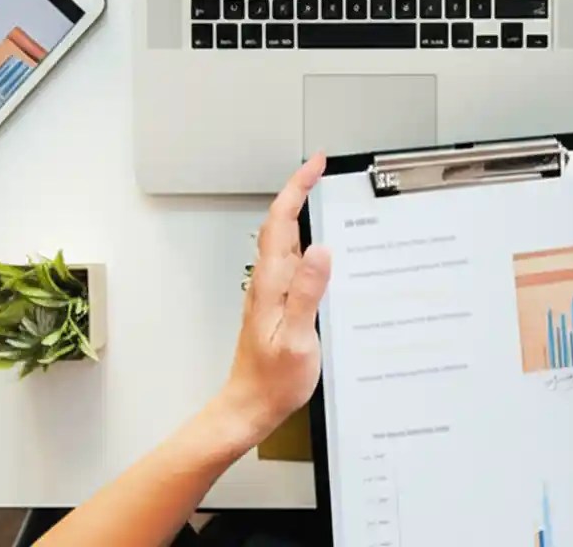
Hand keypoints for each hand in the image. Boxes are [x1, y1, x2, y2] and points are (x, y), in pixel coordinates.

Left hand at [220, 154, 332, 444]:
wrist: (249, 406)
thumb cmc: (271, 381)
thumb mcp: (297, 338)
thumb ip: (307, 293)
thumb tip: (320, 251)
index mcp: (271, 284)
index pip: (281, 222)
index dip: (297, 188)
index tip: (314, 165)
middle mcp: (267, 282)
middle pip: (282, 224)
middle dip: (300, 191)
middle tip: (321, 171)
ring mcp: (271, 293)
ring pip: (286, 241)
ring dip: (302, 214)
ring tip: (323, 198)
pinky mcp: (277, 304)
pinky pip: (292, 263)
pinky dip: (306, 242)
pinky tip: (321, 250)